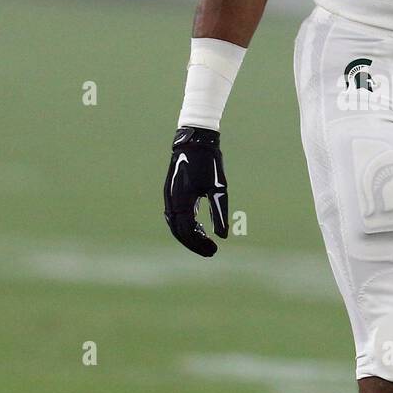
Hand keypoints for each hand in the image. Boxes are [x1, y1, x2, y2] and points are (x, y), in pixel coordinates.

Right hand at [164, 127, 228, 256]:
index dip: (200, 243)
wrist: (194, 141)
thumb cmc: (208, 163)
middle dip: (195, 243)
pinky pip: (176, 216)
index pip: (187, 231)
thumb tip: (223, 236)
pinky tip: (200, 229)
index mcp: (181, 200)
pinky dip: (186, 225)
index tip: (215, 249)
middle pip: (179, 231)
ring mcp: (170, 197)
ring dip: (190, 236)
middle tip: (212, 251)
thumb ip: (219, 212)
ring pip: (176, 225)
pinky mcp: (173, 193)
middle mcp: (171, 201)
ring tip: (207, 242)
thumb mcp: (218, 188)